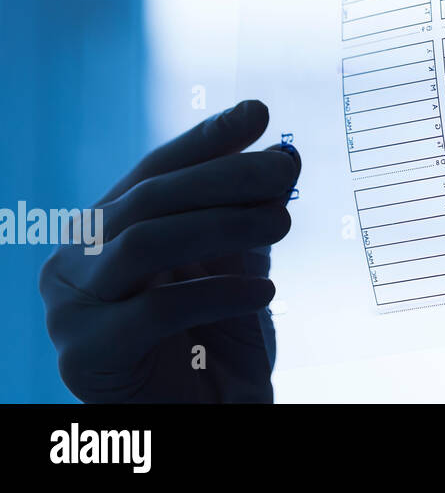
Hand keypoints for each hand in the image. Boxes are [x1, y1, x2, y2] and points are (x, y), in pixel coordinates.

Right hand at [39, 99, 299, 401]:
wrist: (210, 419)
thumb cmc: (216, 341)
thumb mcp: (238, 263)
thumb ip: (250, 211)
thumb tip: (284, 153)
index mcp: (104, 231)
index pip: (154, 171)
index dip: (206, 140)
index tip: (257, 113)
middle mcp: (74, 262)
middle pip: (148, 199)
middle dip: (225, 177)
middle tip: (286, 172)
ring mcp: (70, 310)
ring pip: (144, 243)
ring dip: (222, 224)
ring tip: (284, 222)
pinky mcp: (85, 357)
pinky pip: (153, 311)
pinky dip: (217, 293)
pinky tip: (264, 292)